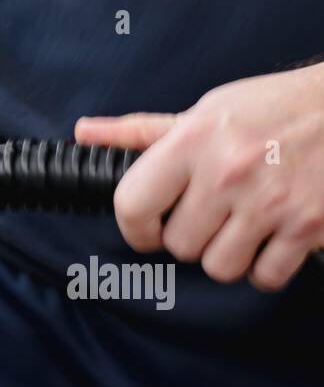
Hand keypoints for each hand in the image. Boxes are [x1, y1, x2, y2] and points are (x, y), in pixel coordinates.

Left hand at [75, 63, 323, 291]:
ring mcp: (271, 201)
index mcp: (195, 139)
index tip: (149, 231)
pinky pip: (265, 277)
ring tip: (247, 223)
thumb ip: (144, 132)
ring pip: (219, 267)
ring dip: (230, 254)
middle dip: (193, 236)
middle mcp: (229, 170)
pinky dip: (268, 267)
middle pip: (179, 246)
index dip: (136, 229)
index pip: (132, 206)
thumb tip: (85, 133)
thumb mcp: (210, 111)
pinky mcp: (309, 225)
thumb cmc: (276, 109)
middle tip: (218, 213)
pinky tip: (275, 236)